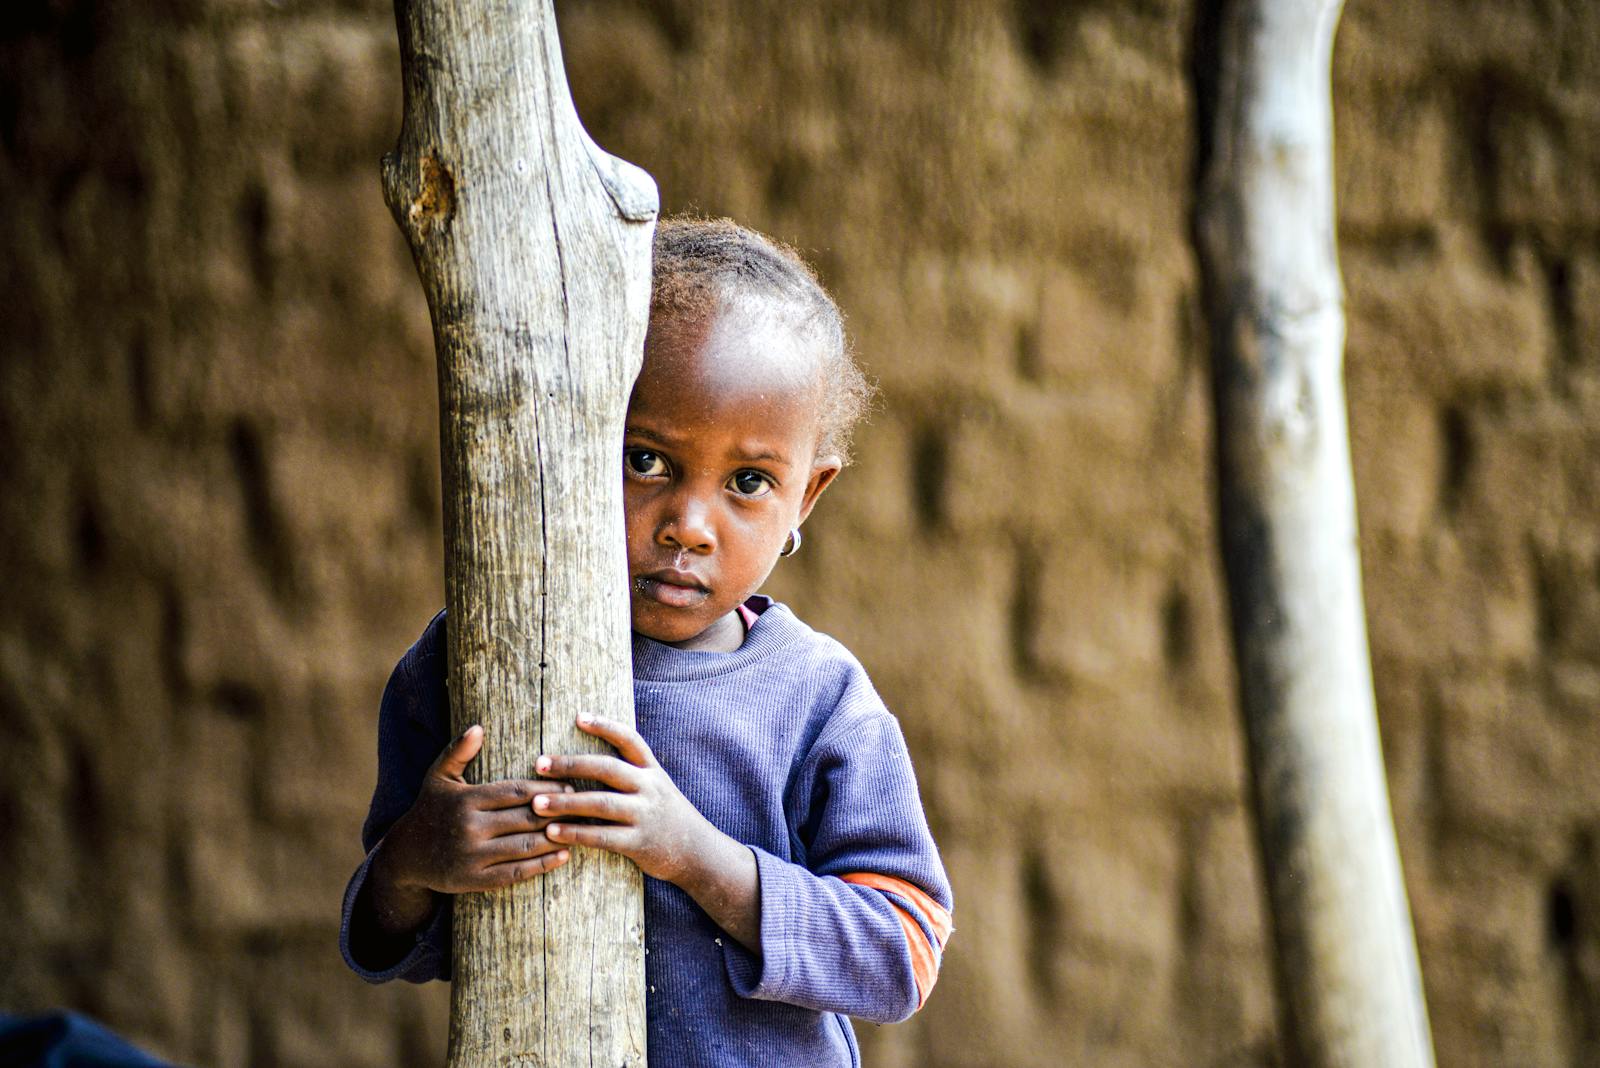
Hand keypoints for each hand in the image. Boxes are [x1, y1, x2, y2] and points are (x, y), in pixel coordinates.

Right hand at [377, 725, 572, 896]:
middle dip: (559, 812)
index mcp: (466, 800)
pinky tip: (564, 855)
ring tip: (581, 830)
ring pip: (525, 846)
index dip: (547, 790)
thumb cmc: (430, 809)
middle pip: (526, 818)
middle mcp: (469, 828)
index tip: (572, 786)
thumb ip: (457, 751)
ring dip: (557, 838)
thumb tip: (478, 727)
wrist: (405, 856)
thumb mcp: (438, 778)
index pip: (516, 792)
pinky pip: (515, 873)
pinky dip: (543, 865)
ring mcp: (472, 856)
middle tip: (586, 807)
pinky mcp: (474, 881)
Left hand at [531, 715, 712, 883]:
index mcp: (652, 770)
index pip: (629, 739)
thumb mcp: (657, 786)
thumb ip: (631, 772)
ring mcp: (645, 815)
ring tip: (536, 804)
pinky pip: (602, 836)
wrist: (697, 851)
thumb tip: (589, 758)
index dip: (605, 726)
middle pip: (607, 768)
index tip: (578, 717)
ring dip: (565, 803)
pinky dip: (576, 833)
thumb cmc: (665, 816)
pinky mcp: (639, 842)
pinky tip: (553, 832)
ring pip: (601, 803)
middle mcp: (650, 787)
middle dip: (570, 765)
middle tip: (539, 763)